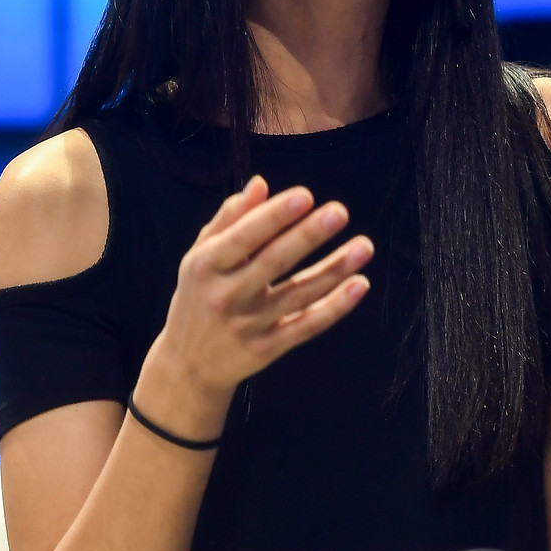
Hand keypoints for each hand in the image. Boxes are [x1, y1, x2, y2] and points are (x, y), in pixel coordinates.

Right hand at [141, 176, 372, 435]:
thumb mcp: (199, 257)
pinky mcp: (266, 349)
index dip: (275, 215)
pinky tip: (359, 285)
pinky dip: (335, 307)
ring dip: (334, 269)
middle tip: (340, 212)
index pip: (244, 236)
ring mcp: (246, 325)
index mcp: (206, 265)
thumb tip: (260, 183)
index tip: (306, 196)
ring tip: (364, 246)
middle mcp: (225, 295)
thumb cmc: (199, 298)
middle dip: (308, 235)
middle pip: (273, 262)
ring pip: (298, 294)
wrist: (186, 366)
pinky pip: (306, 326)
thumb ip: (228, 220)